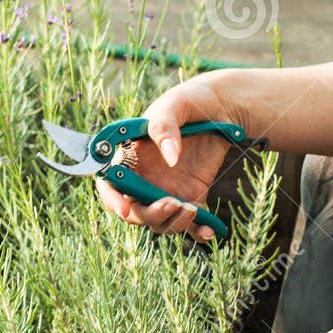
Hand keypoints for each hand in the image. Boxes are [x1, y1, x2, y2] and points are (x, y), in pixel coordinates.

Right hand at [95, 75, 243, 242]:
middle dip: (150, 215)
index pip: (110, 185)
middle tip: (173, 204)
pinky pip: (190, 223)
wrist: (222, 107)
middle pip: (135, 211)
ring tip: (193, 210)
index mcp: (131, 156)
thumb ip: (165, 126)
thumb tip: (170, 158)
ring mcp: (167, 190)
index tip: (126, 208)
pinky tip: (210, 231)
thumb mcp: (176, 104)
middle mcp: (145, 178)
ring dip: (173, 223)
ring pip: (160, 222)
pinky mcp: (191, 197)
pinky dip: (198, 232)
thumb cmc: (190, 101)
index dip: (113, 200)